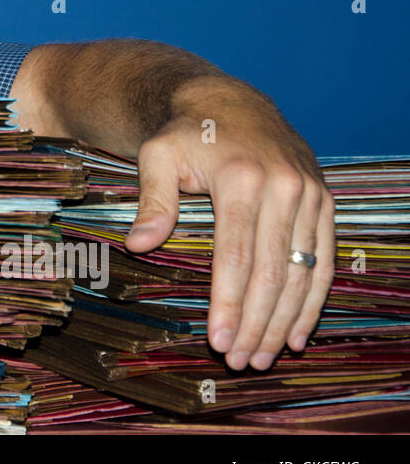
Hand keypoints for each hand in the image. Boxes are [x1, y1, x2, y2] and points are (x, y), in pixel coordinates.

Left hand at [123, 76, 334, 370]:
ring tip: (262, 357)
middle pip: (272, 272)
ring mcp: (310, 196)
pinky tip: (296, 332)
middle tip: (238, 361)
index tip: (218, 340)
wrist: (228, 103)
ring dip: (284, 321)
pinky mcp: (324, 202)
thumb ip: (152, 200)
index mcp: (242, 179)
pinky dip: (313, 300)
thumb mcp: (157, 155)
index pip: (236, 257)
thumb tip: (139, 244)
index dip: (229, 304)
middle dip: (256, 322)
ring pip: (303, 272)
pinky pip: (324, 260)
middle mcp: (284, 188)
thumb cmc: (185, 133)